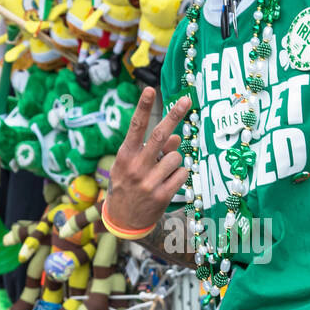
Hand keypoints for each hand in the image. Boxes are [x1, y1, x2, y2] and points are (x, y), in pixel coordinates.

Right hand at [105, 87, 191, 230]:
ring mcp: (149, 182)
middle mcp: (137, 166)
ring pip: (176, 157)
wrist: (122, 219)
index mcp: (126, 155)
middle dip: (174, 115)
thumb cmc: (127, 185)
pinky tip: (168, 182)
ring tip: (162, 171)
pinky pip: (182, 174)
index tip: (149, 89)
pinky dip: (179, 174)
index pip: (135, 127)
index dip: (143, 107)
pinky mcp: (162, 196)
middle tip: (186, 100)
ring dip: (174, 160)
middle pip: (160, 135)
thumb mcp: (131, 165)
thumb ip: (151, 150)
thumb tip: (176, 138)